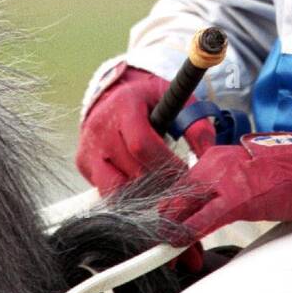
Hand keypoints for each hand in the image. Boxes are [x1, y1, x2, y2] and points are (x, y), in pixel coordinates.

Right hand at [75, 62, 215, 192]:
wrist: (113, 95)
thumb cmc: (149, 100)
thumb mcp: (176, 101)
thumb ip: (196, 125)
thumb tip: (208, 156)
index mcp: (124, 107)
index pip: (142, 144)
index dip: (166, 164)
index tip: (186, 175)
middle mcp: (100, 128)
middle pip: (130, 170)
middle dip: (159, 185)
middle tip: (179, 192)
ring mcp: (88, 148)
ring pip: (115, 187)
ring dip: (141, 196)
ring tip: (161, 195)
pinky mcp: (83, 163)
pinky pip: (105, 190)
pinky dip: (126, 196)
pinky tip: (142, 192)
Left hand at [157, 132, 291, 244]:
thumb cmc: (288, 175)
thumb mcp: (246, 176)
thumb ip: (222, 187)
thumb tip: (205, 210)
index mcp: (216, 158)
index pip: (180, 186)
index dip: (169, 211)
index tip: (163, 230)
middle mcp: (215, 164)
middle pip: (175, 196)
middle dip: (165, 223)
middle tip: (159, 248)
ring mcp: (225, 179)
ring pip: (184, 207)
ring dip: (172, 232)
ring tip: (164, 253)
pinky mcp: (239, 197)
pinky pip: (204, 218)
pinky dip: (188, 233)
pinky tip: (179, 246)